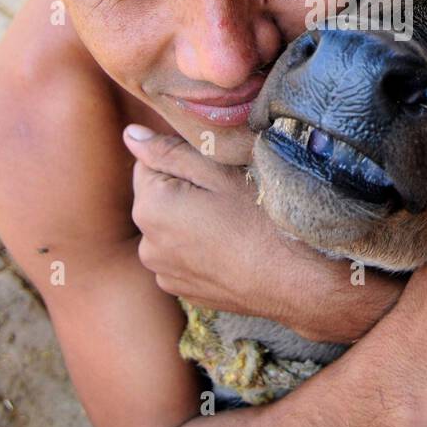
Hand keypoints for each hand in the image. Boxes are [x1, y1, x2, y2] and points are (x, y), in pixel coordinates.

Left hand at [123, 127, 323, 321]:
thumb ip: (168, 151)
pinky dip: (200, 249)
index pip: (147, 164)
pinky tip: (232, 247)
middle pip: (157, 198)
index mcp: (149, 208)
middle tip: (228, 195)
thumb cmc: (261, 219)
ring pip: (171, 229)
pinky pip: (184, 257)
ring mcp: (165, 274)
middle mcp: (147, 245)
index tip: (214, 169)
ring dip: (190, 221)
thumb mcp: (218, 172)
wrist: (296, 280)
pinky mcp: (185, 292)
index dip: (182, 159)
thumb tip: (131, 135)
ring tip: (232, 223)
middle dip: (183, 190)